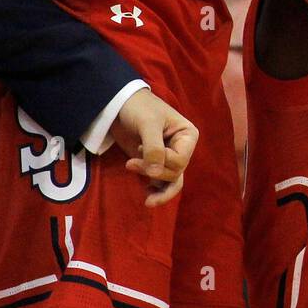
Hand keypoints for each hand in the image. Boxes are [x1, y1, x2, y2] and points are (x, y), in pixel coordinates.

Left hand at [110, 90, 198, 208]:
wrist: (119, 106)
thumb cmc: (139, 108)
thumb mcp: (148, 124)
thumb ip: (153, 148)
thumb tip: (155, 174)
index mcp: (187, 135)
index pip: (180, 160)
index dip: (162, 162)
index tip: (140, 149)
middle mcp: (182, 149)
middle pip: (175, 172)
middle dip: (153, 172)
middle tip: (130, 163)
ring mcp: (169, 158)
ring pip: (172, 182)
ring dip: (158, 190)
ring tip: (147, 201)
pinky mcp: (155, 164)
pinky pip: (161, 183)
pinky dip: (155, 190)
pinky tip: (146, 194)